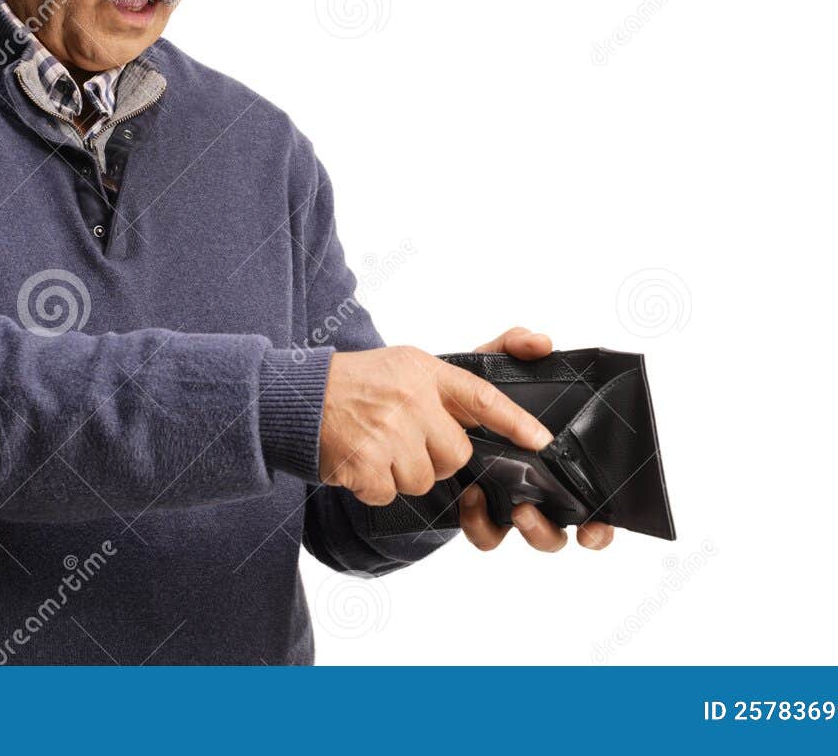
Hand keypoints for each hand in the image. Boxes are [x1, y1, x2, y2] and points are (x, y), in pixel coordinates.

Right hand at [319, 342, 552, 506]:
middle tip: (405, 439)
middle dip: (435, 457)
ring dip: (401, 473)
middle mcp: (409, 400)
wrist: (297, 397)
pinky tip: (359, 460)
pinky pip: (389, 493)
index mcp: (424, 372)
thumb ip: (461, 376)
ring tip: (377, 446)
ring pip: (423, 479)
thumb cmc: (360, 382)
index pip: (480, 397)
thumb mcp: (409, 364)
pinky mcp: (364, 462)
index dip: (514, 421)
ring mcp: (386, 432)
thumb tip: (537, 343)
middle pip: (455, 454)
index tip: (539, 440)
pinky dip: (373, 485)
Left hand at [457, 327, 614, 552]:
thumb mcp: (487, 365)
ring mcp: (509, 501)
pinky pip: (488, 535)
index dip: (602, 522)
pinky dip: (483, 523)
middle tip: (554, 519)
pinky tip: (471, 497)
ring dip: (534, 530)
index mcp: (552, 456)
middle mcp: (538, 485)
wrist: (412, 409)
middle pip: (567, 527)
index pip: (591, 496)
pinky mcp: (478, 512)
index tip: (598, 523)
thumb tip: (541, 342)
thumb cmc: (465, 392)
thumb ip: (512, 347)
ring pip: (535, 536)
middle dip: (570, 532)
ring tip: (518, 510)